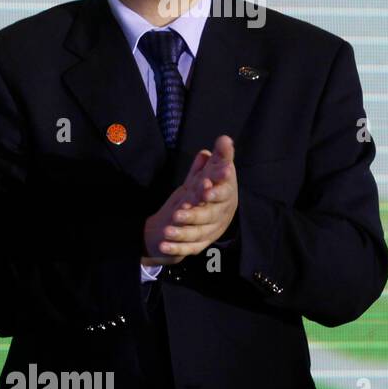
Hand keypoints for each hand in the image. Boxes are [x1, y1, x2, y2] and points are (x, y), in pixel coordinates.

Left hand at [142, 135, 237, 261]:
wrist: (191, 221)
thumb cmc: (201, 195)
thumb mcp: (205, 176)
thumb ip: (213, 160)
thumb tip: (224, 139)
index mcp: (223, 198)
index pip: (224, 194)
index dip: (216, 192)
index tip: (205, 186)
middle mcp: (218, 216)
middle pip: (209, 216)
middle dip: (196, 214)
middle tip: (180, 210)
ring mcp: (208, 232)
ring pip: (197, 234)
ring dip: (183, 232)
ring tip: (168, 230)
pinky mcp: (195, 246)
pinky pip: (186, 249)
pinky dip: (175, 249)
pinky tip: (163, 246)